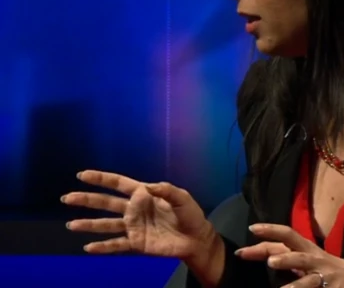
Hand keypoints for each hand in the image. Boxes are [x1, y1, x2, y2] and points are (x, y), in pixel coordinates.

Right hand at [61, 170, 217, 259]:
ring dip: (88, 225)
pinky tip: (88, 248)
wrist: (196, 238)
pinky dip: (103, 247)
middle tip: (67, 197)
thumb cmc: (190, 214)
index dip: (101, 179)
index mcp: (144, 194)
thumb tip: (144, 188)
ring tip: (71, 225)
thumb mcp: (182, 198)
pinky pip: (116, 245)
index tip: (82, 175)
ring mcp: (134, 227)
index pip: (119, 184)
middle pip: (106, 203)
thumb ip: (165, 190)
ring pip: (106, 224)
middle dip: (87, 200)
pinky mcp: (137, 243)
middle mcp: (134, 209)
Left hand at [236, 223, 343, 287]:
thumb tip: (253, 250)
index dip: (271, 230)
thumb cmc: (320, 265)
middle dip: (286, 258)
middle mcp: (314, 260)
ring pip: (309, 280)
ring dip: (297, 285)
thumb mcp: (302, 255)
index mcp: (306, 248)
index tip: (252, 228)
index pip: (288, 235)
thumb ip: (281, 252)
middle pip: (300, 256)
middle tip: (270, 262)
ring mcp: (323, 277)